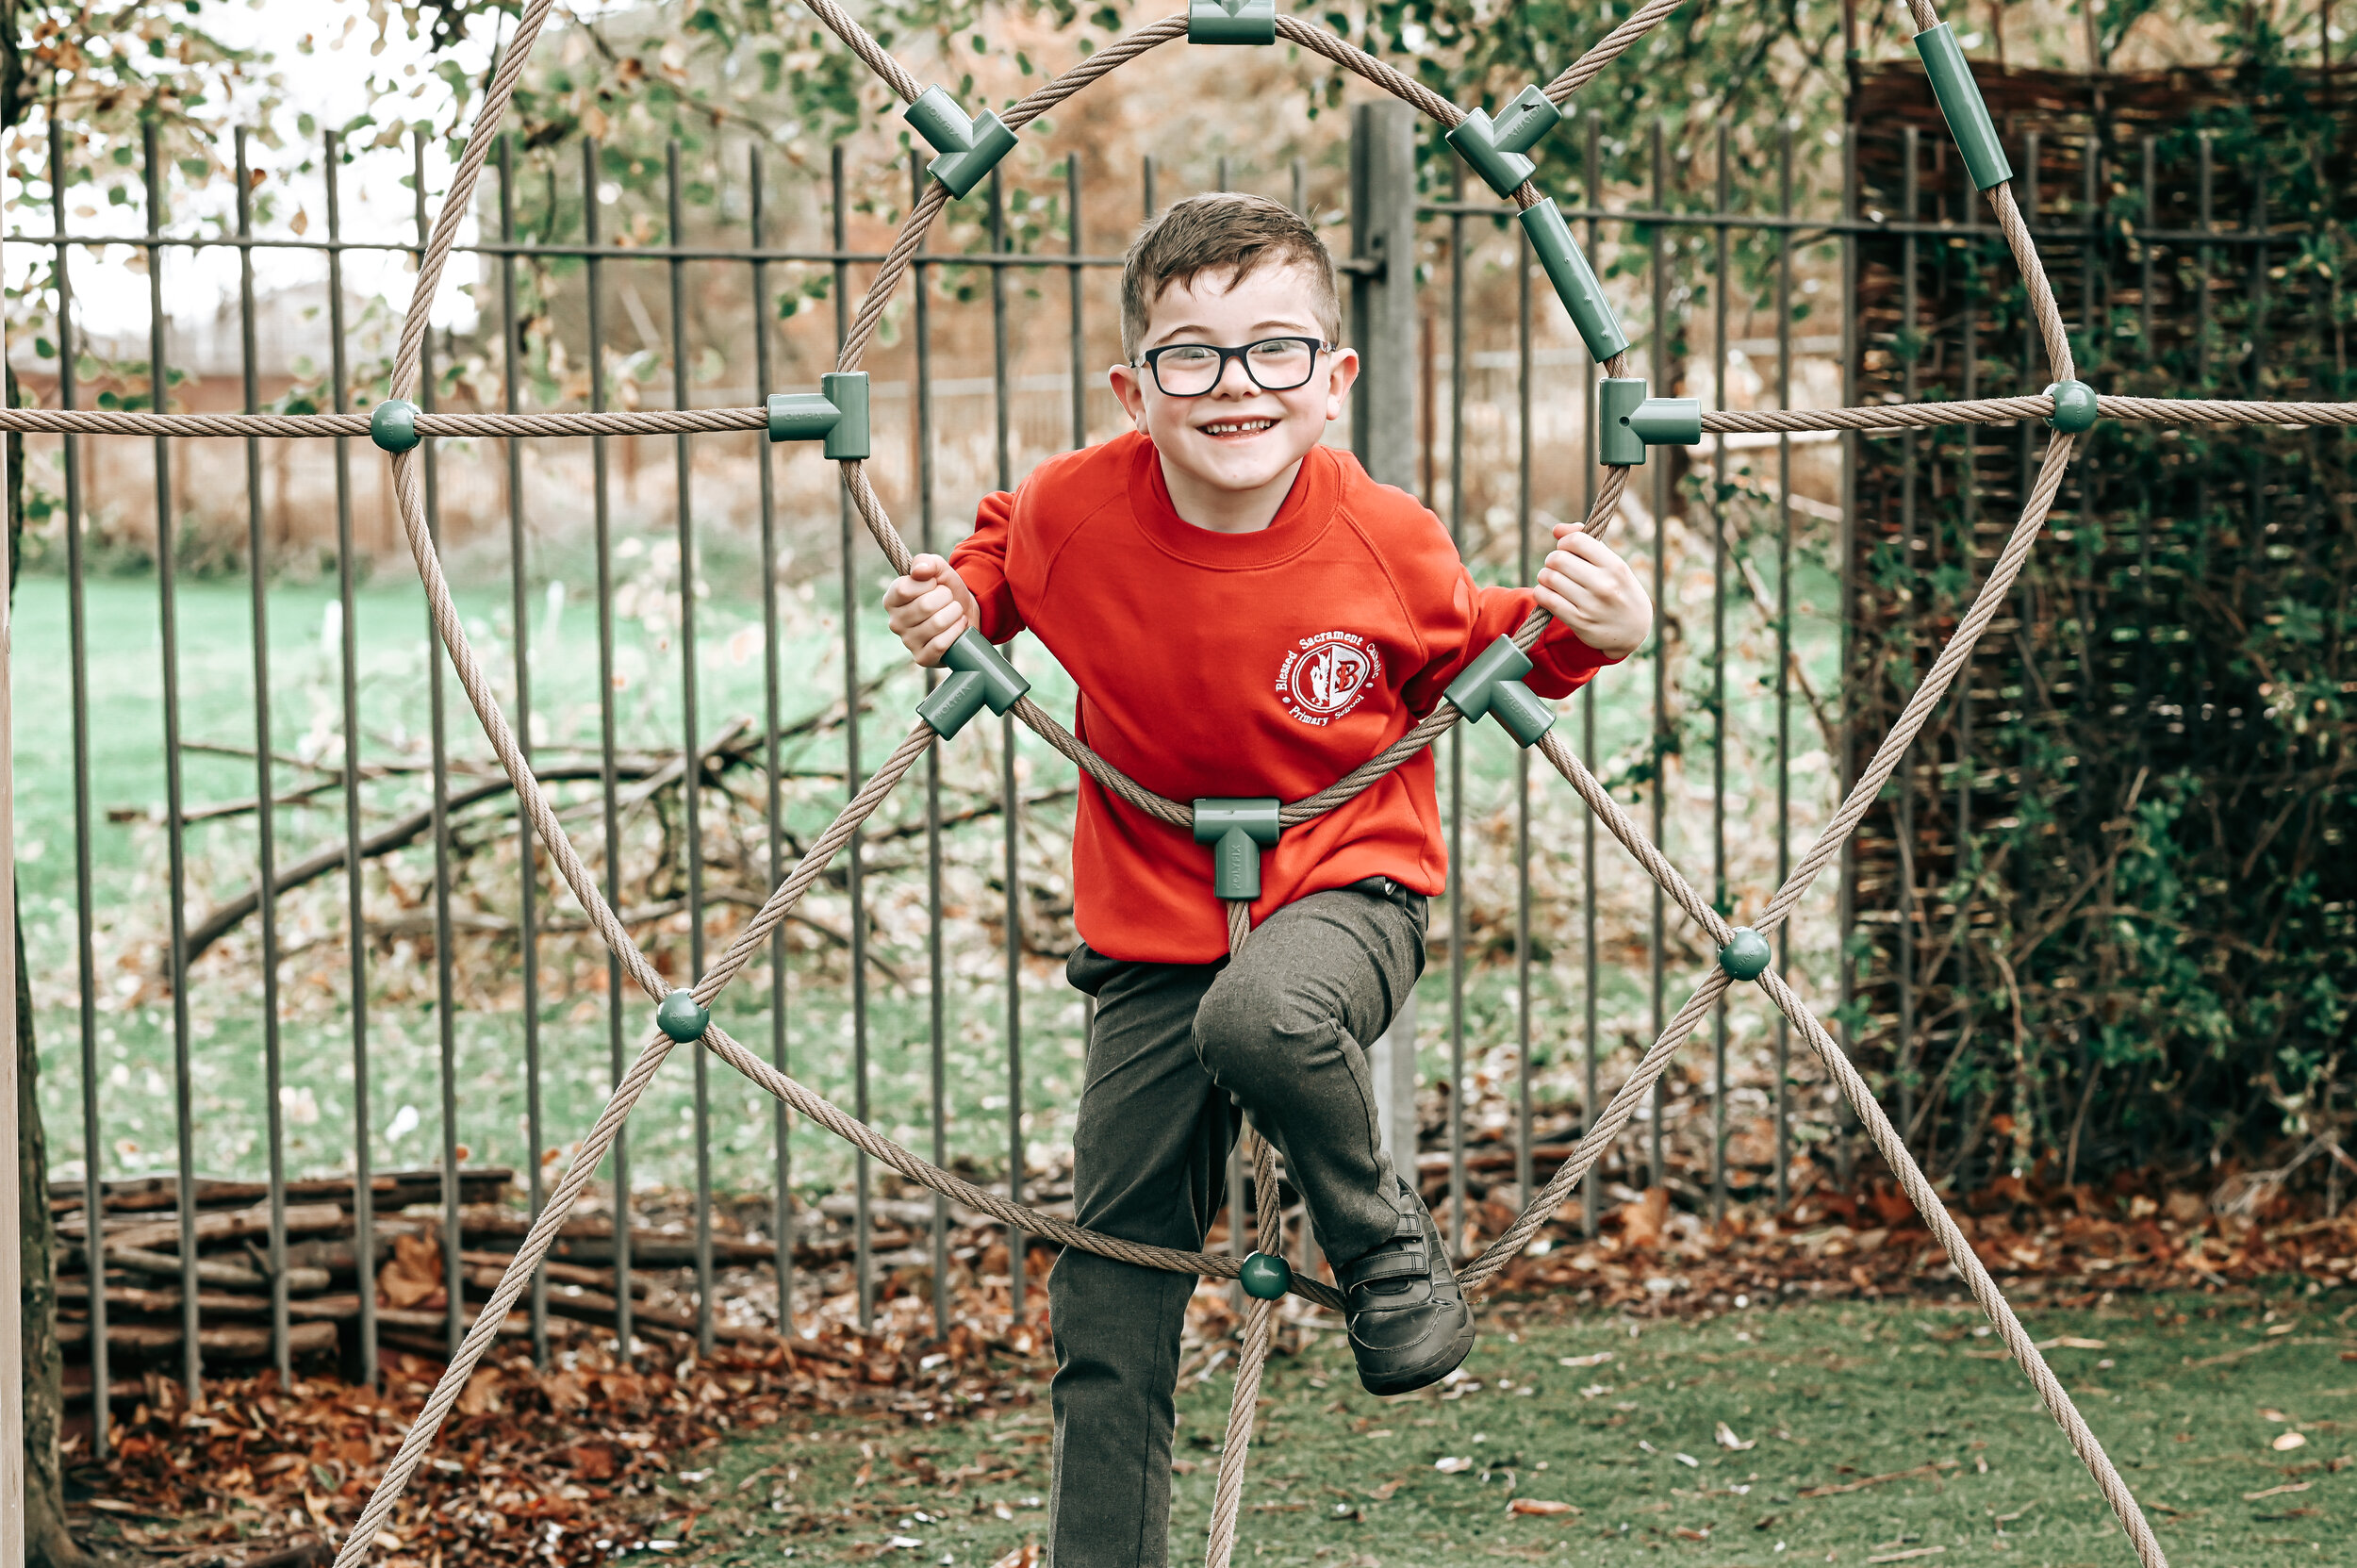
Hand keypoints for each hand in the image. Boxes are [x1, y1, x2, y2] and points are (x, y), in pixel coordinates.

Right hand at [883, 554, 980, 665]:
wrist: (966, 612)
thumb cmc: (946, 590)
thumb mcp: (938, 569)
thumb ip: (926, 562)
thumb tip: (919, 570)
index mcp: (892, 599)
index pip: (904, 589)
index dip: (928, 583)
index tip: (935, 584)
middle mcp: (895, 622)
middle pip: (925, 606)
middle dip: (947, 598)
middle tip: (949, 599)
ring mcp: (908, 642)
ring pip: (937, 623)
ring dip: (955, 613)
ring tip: (955, 612)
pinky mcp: (922, 658)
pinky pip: (941, 644)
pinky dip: (956, 631)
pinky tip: (958, 626)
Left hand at [1534, 524, 1650, 660]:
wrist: (1634, 631)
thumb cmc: (1620, 590)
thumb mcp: (1614, 565)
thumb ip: (1587, 544)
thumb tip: (1556, 529)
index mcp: (1615, 566)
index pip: (1576, 540)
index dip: (1565, 542)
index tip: (1567, 550)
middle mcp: (1604, 584)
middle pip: (1558, 559)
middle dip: (1552, 560)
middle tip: (1557, 567)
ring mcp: (1591, 605)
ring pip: (1549, 578)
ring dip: (1545, 576)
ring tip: (1552, 580)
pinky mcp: (1578, 622)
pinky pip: (1546, 599)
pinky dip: (1541, 593)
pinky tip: (1547, 593)